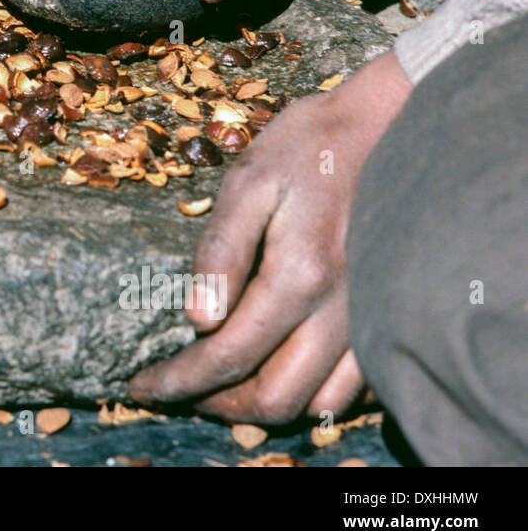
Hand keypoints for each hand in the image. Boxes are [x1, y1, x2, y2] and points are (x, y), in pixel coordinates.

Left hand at [127, 51, 411, 423]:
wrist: (389, 125)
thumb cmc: (309, 147)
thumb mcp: (249, 182)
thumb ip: (220, 252)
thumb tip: (197, 319)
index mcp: (299, 276)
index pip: (229, 356)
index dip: (180, 381)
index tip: (141, 385)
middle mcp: (341, 311)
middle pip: (276, 397)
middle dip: (218, 405)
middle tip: (177, 390)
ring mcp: (371, 319)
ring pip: (317, 401)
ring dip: (263, 405)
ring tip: (220, 387)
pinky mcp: (386, 316)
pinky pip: (352, 386)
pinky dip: (310, 393)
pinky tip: (277, 369)